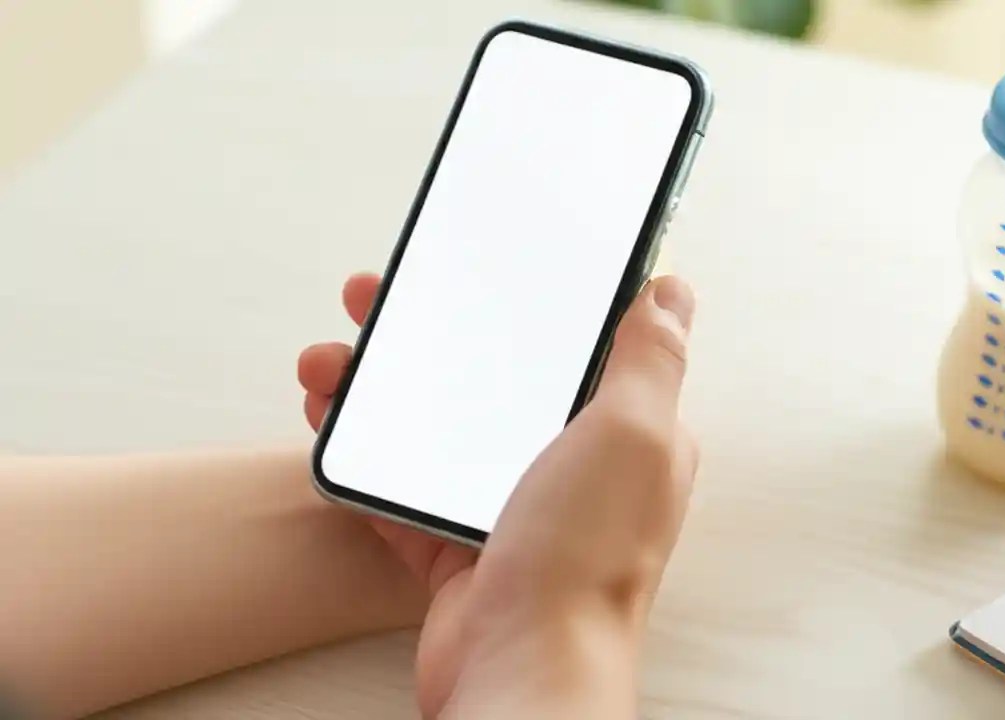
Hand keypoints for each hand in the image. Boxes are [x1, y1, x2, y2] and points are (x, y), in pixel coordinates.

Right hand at [299, 273, 698, 718]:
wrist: (522, 666)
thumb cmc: (585, 556)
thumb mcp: (631, 436)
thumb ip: (648, 360)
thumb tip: (672, 292)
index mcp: (624, 434)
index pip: (576, 344)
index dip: (525, 300)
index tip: (471, 264)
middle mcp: (572, 466)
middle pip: (494, 377)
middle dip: (432, 334)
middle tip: (375, 300)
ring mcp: (512, 507)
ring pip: (439, 426)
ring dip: (382, 387)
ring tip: (328, 363)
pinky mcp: (459, 546)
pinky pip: (405, 485)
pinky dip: (366, 453)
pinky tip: (329, 421)